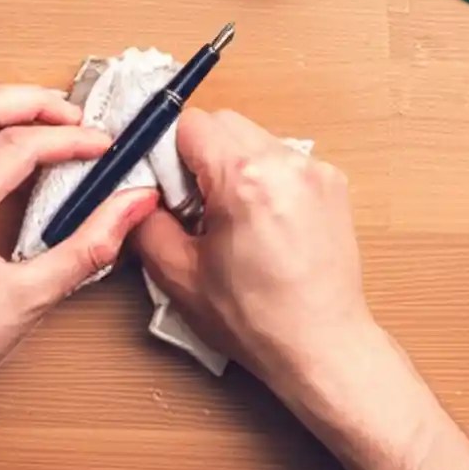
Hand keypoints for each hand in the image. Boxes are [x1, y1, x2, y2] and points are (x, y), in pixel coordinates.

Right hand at [132, 108, 371, 392]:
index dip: (168, 152)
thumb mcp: (178, 274)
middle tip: (195, 204)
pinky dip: (263, 178)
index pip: (191, 124)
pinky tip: (259, 222)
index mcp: (244, 180)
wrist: (321, 346)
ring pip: (253, 138)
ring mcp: (315, 171)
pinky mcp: (331, 184)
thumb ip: (145, 221)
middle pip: (224, 123)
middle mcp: (286, 164)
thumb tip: (136, 195)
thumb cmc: (258, 320)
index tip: (168, 186)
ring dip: (232, 164)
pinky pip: (282, 159)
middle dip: (200, 154)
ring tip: (230, 218)